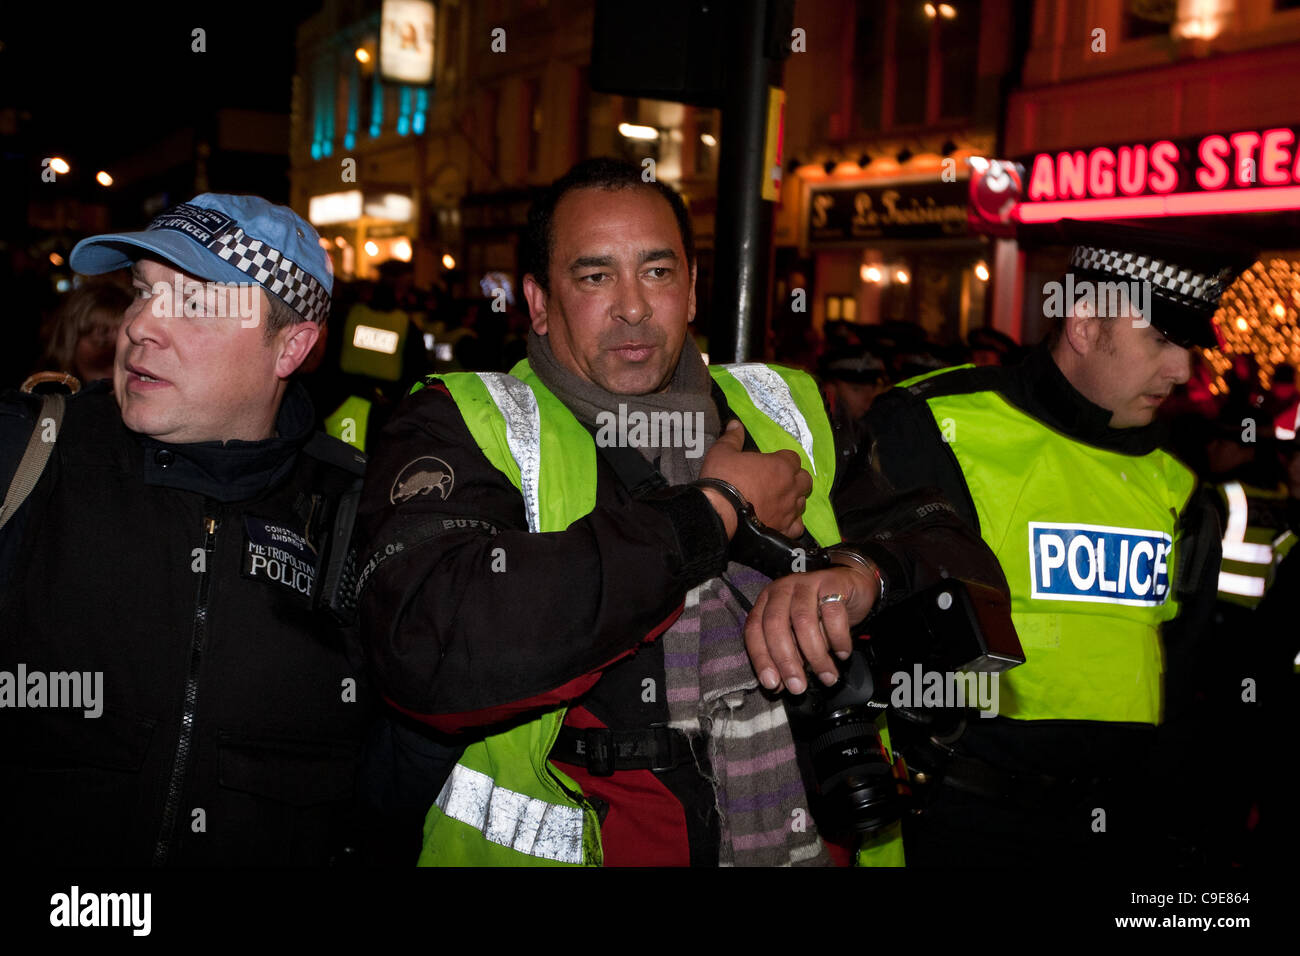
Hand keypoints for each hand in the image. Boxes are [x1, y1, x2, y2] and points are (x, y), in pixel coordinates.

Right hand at [700, 420, 811, 537]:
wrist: (719, 512)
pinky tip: (782, 521)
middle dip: (795, 479)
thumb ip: (732, 438)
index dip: (784, 460)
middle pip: (805, 480)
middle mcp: (790, 487)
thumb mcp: (723, 452)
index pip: (794, 458)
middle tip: (779, 481)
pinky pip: (797, 527)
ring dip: (794, 500)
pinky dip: (792, 523)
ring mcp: (789, 510)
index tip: (772, 463)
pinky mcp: (783, 528)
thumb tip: (735, 424)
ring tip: (780, 502)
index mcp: (780, 466)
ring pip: (802, 503)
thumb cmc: (723, 479)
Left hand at [743, 565, 879, 693]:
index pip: (754, 630)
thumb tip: (781, 685)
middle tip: (798, 686)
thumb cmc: (821, 614)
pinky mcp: (831, 583)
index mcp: (766, 601)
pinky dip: (838, 639)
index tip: (772, 683)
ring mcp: (806, 583)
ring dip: (816, 656)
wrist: (852, 584)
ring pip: (804, 622)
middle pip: (776, 625)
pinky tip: (842, 654)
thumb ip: (789, 656)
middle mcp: (782, 589)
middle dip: (786, 661)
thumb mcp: (799, 635)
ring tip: (827, 677)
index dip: (761, 658)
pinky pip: (832, 614)